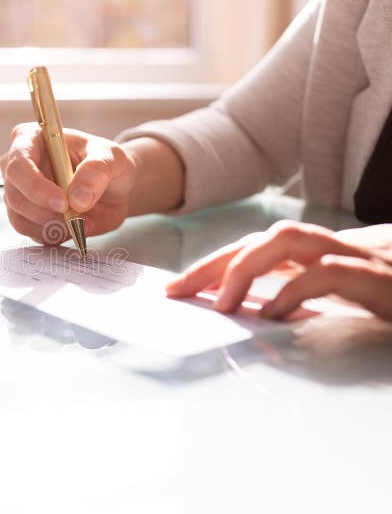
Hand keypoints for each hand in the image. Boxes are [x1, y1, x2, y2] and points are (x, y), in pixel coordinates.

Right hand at [0, 123, 136, 243]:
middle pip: (15, 195)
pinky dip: (54, 236)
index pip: (19, 164)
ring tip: (81, 222)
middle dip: (46, 212)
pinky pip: (31, 233)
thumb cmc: (107, 164)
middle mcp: (19, 166)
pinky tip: (73, 228)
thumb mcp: (111, 158)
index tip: (62, 203)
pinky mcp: (27, 216)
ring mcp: (20, 193)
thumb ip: (96, 171)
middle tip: (77, 218)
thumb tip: (77, 197)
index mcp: (32, 139)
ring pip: (20, 218)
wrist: (114, 190)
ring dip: (52, 226)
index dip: (36, 187)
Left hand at [165, 220, 391, 320]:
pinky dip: (295, 289)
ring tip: (218, 302)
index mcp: (328, 252)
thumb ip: (306, 300)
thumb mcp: (347, 302)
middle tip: (179, 292)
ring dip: (246, 267)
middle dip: (215, 262)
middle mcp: (341, 247)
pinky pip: (330, 273)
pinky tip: (274, 313)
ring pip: (291, 241)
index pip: (261, 247)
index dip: (216, 262)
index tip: (180, 287)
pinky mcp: (383, 279)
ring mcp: (364, 258)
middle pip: (265, 238)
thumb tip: (256, 312)